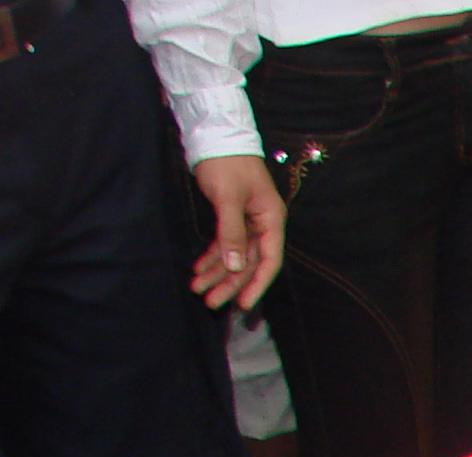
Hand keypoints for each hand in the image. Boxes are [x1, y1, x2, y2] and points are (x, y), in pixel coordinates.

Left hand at [187, 157, 283, 310]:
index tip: (241, 303)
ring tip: (198, 289)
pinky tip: (198, 270)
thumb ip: (232, 233)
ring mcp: (246, 222)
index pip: (268, 260)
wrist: (216, 134)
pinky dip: (211, 257)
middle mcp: (262, 225)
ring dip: (216, 273)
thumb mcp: (228, 198)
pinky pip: (222, 244)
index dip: (256, 284)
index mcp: (270, 221)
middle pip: (248, 262)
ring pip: (233, 256)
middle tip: (210, 302)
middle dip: (228, 283)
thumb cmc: (227, 163)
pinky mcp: (230, 217)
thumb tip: (235, 266)